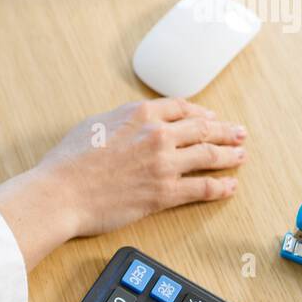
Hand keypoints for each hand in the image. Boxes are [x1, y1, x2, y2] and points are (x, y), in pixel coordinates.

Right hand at [0, 99, 247, 268]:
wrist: (60, 193)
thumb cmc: (67, 162)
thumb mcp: (92, 124)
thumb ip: (120, 119)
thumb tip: (133, 121)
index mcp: (139, 113)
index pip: (181, 107)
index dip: (201, 111)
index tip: (209, 116)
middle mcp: (158, 135)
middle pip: (203, 128)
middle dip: (225, 130)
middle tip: (238, 133)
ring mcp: (164, 164)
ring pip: (210, 155)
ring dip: (230, 155)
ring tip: (241, 155)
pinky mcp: (165, 193)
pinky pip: (202, 188)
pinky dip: (220, 187)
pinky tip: (230, 186)